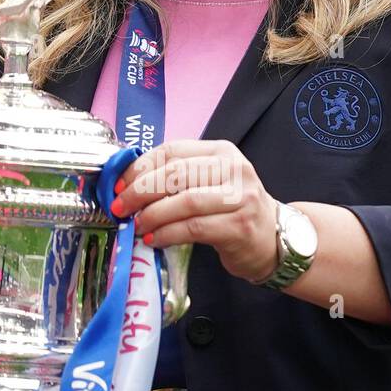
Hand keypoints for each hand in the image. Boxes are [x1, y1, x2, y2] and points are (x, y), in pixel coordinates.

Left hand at [111, 140, 278, 283]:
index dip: (139, 167)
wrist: (273, 238)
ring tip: (136, 224)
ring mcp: (240, 197)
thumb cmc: (233, 209)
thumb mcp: (210, 182)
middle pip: (176, 174)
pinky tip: (154, 238)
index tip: (118, 184)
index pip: (172, 151)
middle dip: (140, 191)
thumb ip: (178, 177)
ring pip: (184, 201)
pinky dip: (168, 233)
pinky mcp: (239, 226)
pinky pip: (194, 228)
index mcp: (221, 151)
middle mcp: (233, 169)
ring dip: (152, 214)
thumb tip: (128, 183)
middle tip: (120, 207)